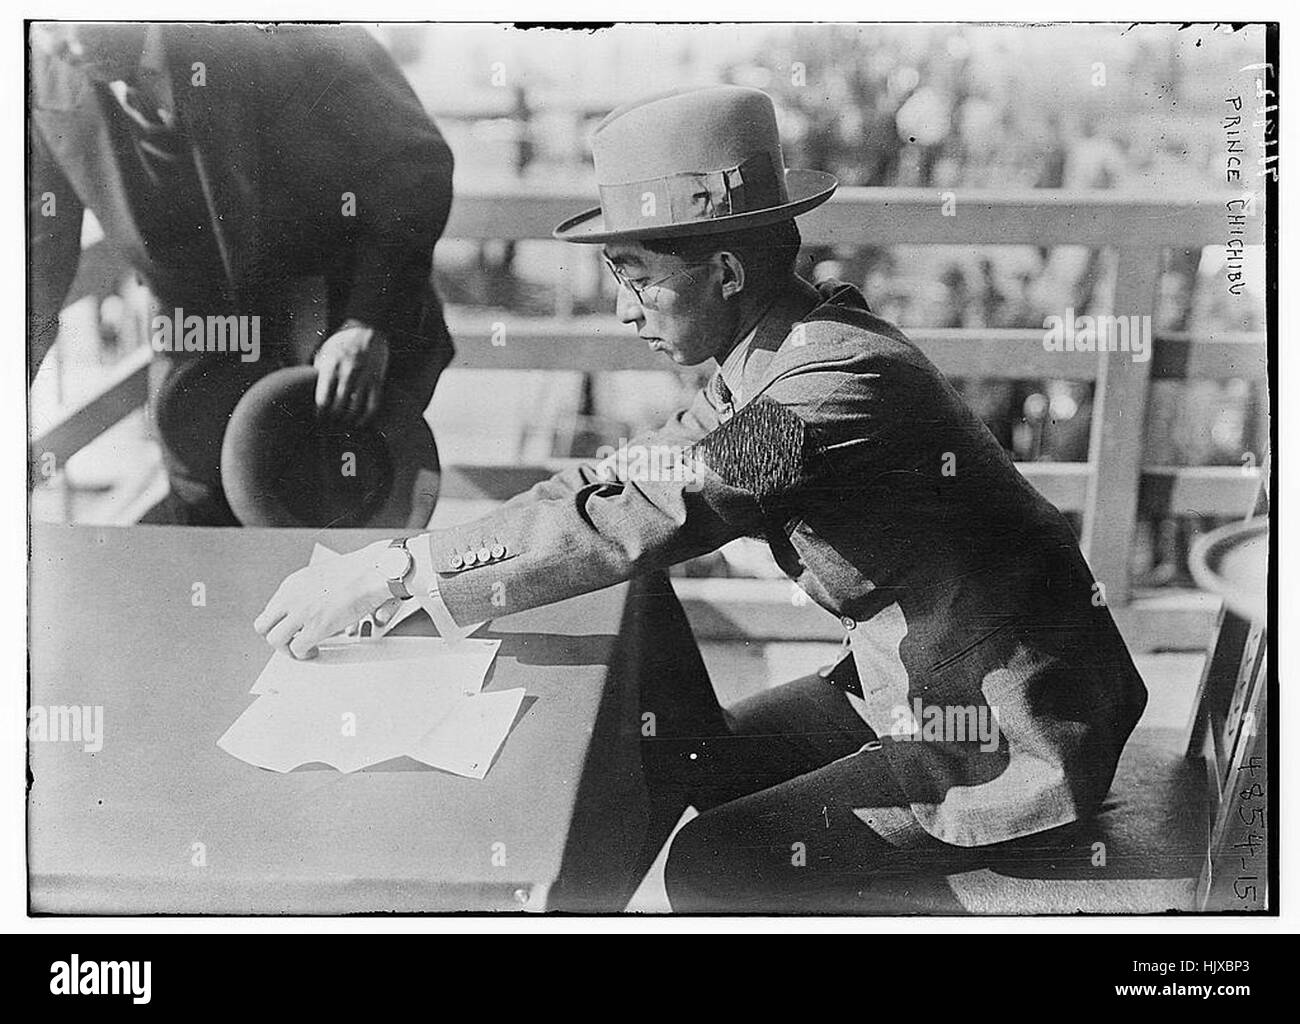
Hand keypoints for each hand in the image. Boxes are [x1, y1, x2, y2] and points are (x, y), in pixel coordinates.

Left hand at [254, 542, 392, 658]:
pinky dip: (304, 654)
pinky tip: (313, 651)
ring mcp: (301, 613)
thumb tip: (311, 604)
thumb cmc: (357, 572)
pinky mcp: (316, 627)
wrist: (371, 572)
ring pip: (275, 640)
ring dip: (286, 649)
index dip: (280, 623)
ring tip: (300, 650)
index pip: (270, 610)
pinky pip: (297, 649)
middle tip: (289, 642)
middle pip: (263, 626)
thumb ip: (310, 591)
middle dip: (275, 637)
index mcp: (292, 584)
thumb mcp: (322, 575)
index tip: (290, 629)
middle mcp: (291, 598)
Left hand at [314, 320, 389, 424]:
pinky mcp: (377, 381)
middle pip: (338, 408)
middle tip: (329, 427)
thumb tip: (308, 393)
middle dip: (332, 421)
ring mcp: (364, 378)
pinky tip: (360, 422)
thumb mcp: (325, 354)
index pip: (323, 400)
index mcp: (331, 366)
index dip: (320, 414)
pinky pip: (373, 406)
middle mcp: (347, 373)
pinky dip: (366, 418)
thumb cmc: (342, 344)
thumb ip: (318, 373)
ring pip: (355, 409)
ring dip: (348, 421)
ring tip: (342, 425)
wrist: (368, 330)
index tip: (318, 420)